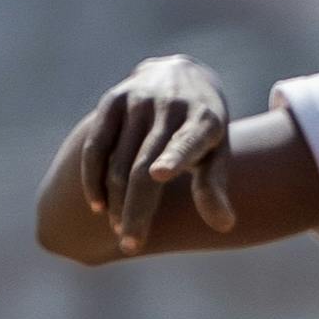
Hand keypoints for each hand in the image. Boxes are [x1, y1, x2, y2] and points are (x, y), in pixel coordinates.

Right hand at [71, 55, 237, 241]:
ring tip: (121, 230)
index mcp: (205, 119)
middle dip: (136, 209)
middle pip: (145, 166)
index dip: (175, 157)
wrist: (180, 74)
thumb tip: (225, 226)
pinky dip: (93, 178)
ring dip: (116, 201)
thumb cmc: (202, 130)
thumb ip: (214, 187)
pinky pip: (96, 146)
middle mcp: (172, 105)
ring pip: (119, 161)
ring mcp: (140, 100)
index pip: (189, 140)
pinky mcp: (113, 99)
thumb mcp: (216, 152)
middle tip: (131, 244)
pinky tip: (98, 205)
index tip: (159, 174)